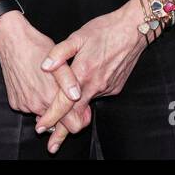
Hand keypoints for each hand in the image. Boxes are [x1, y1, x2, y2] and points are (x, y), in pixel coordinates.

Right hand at [0, 12, 91, 145]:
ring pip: (42, 114)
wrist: (12, 41)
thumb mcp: (59, 62)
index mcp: (50, 97)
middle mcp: (36, 105)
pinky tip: (35, 84)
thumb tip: (76, 96)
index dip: (79, 117)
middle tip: (62, 91)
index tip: (82, 110)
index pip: (70, 123)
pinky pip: (29, 107)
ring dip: (47, 105)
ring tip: (47, 84)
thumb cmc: (36, 48)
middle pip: (56, 120)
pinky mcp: (15, 102)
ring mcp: (24, 105)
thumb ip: (69, 81)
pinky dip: (34, 100)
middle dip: (62, 111)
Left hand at [35, 0, 148, 152]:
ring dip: (76, 110)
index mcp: (83, 74)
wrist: (133, 29)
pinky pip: (97, 94)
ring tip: (64, 116)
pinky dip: (89, 95)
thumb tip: (44, 66)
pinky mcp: (115, 88)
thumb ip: (59, 53)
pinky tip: (85, 85)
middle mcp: (95, 86)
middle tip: (52, 145)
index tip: (40, 127)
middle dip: (63, 131)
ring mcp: (107, 88)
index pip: (64, 104)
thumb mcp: (78, 37)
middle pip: (75, 115)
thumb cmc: (104, 30)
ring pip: (87, 104)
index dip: (50, 117)